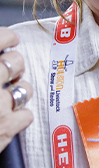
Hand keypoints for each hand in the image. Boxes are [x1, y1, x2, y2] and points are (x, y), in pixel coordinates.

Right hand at [0, 29, 32, 152]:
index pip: (0, 40)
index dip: (7, 38)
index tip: (9, 41)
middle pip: (15, 62)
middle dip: (14, 66)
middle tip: (7, 71)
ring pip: (25, 88)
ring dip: (18, 91)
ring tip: (7, 96)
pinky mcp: (5, 129)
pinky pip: (27, 115)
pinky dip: (20, 116)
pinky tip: (8, 118)